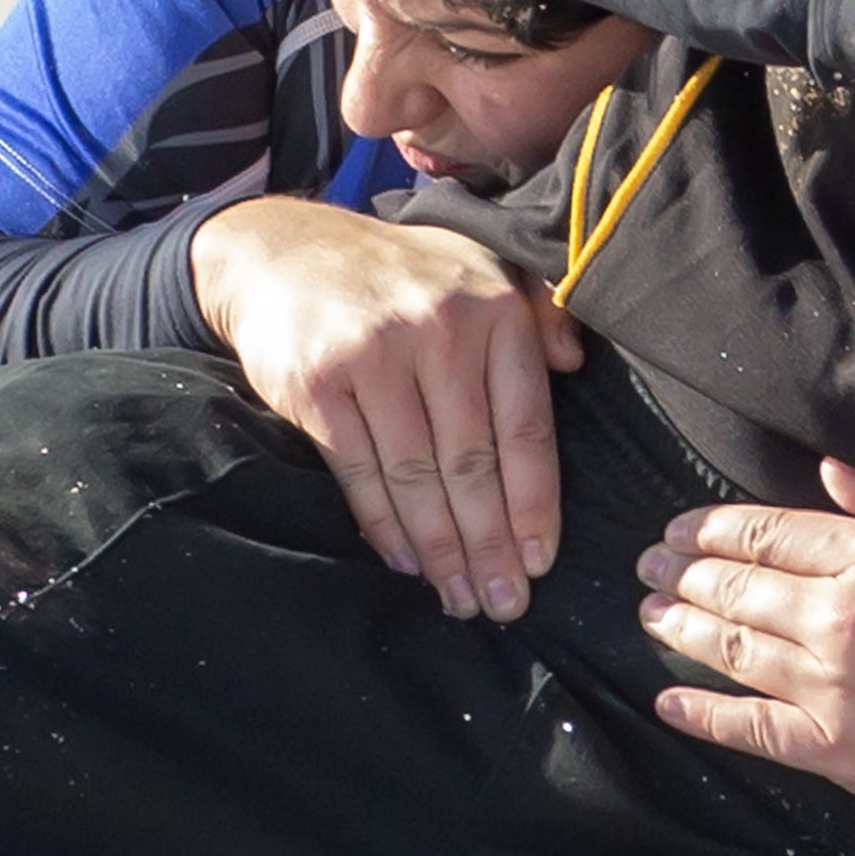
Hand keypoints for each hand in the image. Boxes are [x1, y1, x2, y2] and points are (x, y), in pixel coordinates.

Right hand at [192, 197, 578, 621]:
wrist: (280, 251)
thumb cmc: (394, 273)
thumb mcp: (476, 265)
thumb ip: (537, 308)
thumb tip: (574, 363)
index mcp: (491, 311)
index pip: (525, 427)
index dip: (534, 505)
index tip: (541, 562)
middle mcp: (438, 331)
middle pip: (473, 465)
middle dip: (491, 546)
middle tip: (503, 604)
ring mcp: (373, 357)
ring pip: (417, 477)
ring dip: (442, 550)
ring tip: (460, 599)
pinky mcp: (318, 385)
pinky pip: (360, 474)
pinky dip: (385, 526)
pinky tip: (406, 562)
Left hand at [646, 461, 854, 823]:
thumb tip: (826, 470)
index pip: (766, 533)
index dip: (709, 530)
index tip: (676, 530)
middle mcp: (845, 615)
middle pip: (734, 586)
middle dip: (679, 573)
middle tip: (646, 566)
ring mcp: (834, 685)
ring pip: (730, 648)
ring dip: (677, 629)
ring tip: (648, 615)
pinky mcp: (833, 749)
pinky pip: (747, 727)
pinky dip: (700, 713)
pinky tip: (669, 702)